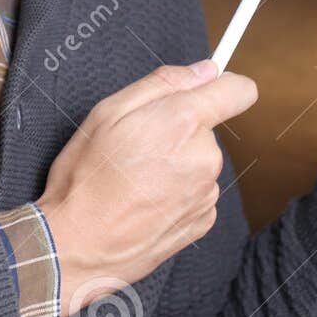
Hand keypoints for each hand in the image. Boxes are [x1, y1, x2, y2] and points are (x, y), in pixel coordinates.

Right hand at [37, 61, 257, 316]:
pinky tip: (144, 201)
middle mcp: (204, 157)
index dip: (222, 86)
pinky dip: (176, 193)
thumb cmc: (85, 179)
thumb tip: (204, 70)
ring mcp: (206, 193)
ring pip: (199, 161)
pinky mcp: (203, 222)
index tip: (205, 91)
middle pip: (206, 129)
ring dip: (176, 164)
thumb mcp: (107, 112)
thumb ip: (163, 83)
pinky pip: (197, 192)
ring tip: (135, 179)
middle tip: (135, 147)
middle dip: (177, 130)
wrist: (78, 246)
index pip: (238, 91)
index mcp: (183, 122)